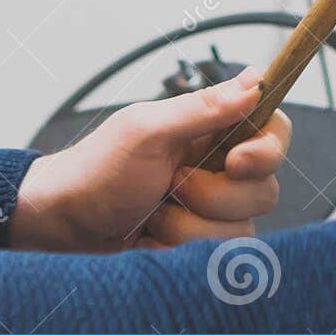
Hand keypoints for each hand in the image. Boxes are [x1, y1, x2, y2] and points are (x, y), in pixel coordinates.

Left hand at [14, 67, 292, 252]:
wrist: (60, 226)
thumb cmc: (95, 171)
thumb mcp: (146, 131)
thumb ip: (204, 108)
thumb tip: (254, 81)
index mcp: (215, 129)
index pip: (275, 130)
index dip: (267, 150)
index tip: (235, 163)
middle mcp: (223, 166)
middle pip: (265, 187)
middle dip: (212, 195)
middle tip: (170, 184)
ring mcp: (215, 207)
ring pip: (243, 226)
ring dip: (190, 225)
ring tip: (152, 213)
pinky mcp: (203, 240)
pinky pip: (219, 253)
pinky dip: (180, 246)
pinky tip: (153, 235)